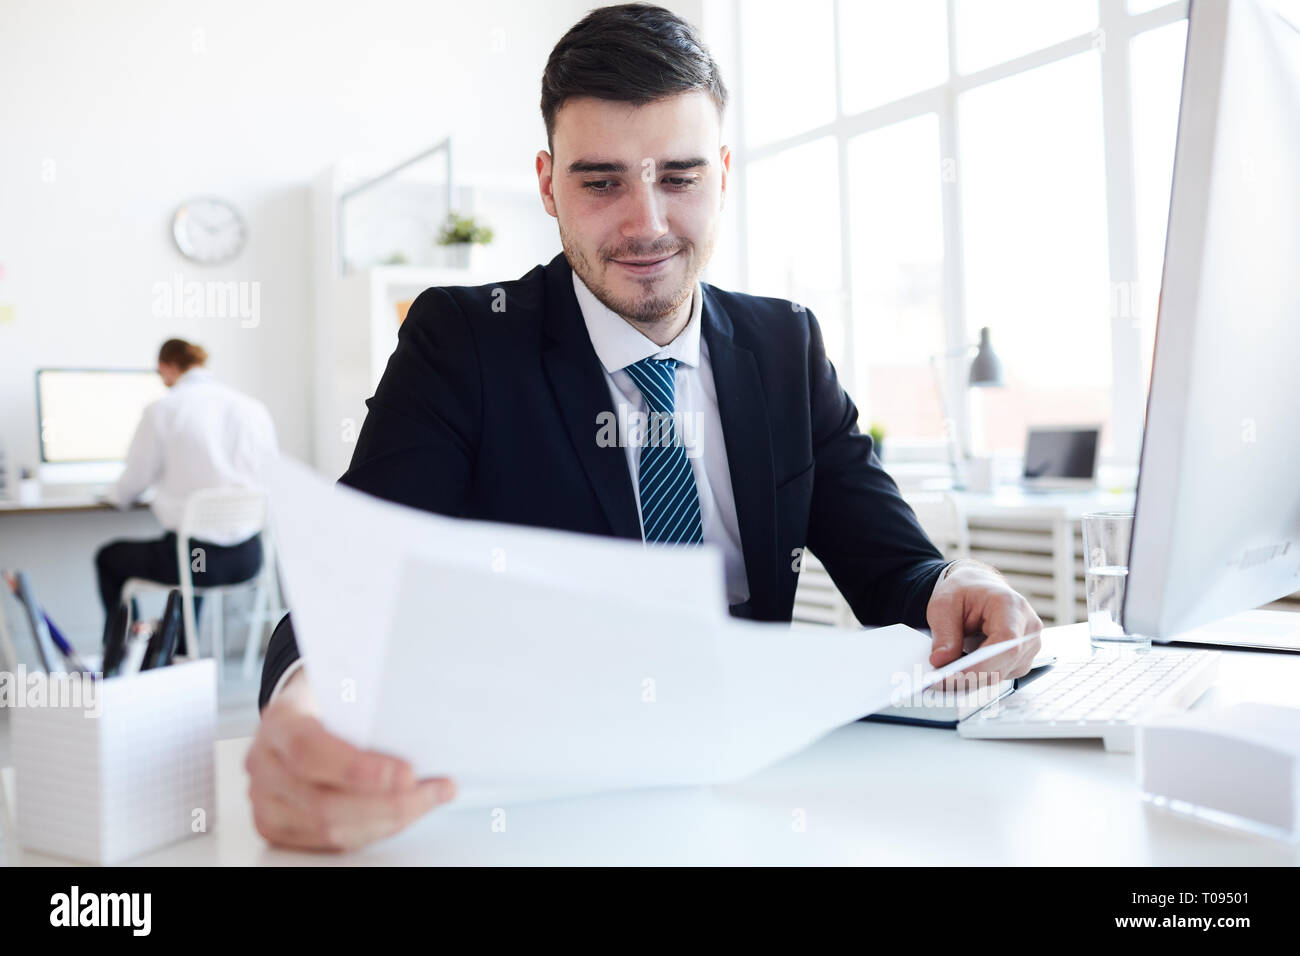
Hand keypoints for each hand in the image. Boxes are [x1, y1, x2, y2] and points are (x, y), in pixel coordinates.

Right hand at [245, 668, 455, 850]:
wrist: (302, 712)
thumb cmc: (332, 699)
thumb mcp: (348, 685)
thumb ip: (372, 703)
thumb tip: (426, 726)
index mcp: (279, 720)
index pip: (309, 749)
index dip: (357, 768)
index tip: (406, 773)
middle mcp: (265, 763)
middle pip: (323, 802)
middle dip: (388, 803)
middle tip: (432, 790)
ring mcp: (266, 800)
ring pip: (329, 829)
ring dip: (389, 820)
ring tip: (429, 800)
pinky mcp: (277, 827)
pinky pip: (330, 842)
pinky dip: (374, 830)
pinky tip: (404, 813)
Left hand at [926, 560, 1042, 688]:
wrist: (978, 588)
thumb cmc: (965, 591)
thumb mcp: (944, 604)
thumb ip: (944, 633)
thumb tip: (941, 661)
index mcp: (1012, 606)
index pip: (1006, 641)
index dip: (982, 663)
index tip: (954, 674)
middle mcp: (1028, 627)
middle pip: (1004, 663)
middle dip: (970, 675)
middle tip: (938, 680)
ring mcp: (1029, 645)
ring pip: (1002, 674)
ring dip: (972, 678)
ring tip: (946, 674)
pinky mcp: (1022, 658)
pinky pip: (1001, 675)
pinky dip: (978, 676)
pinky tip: (962, 669)